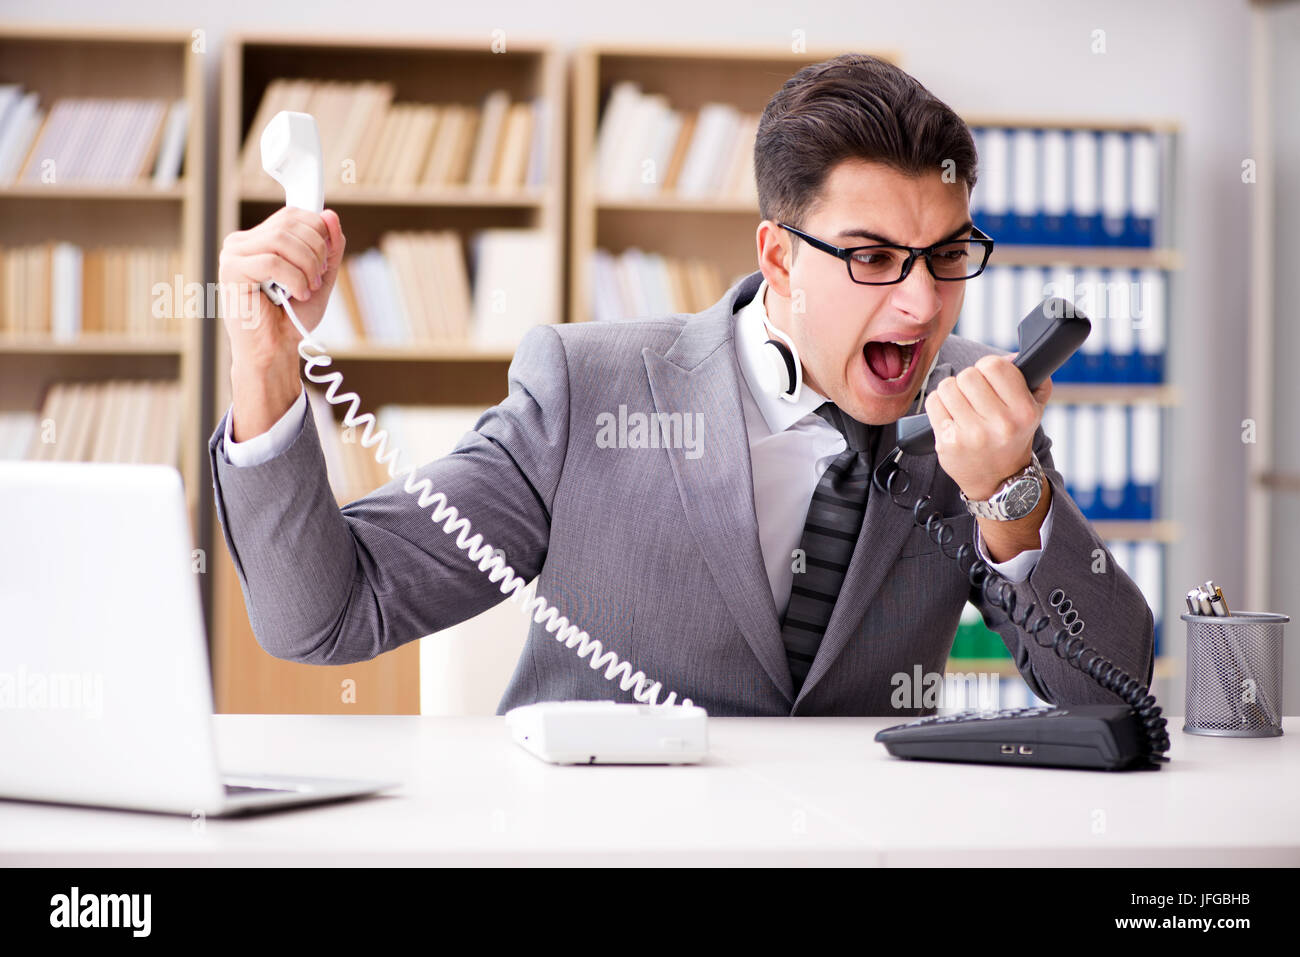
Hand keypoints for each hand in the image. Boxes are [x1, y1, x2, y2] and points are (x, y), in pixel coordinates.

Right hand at [218, 207, 345, 372]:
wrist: (275, 350)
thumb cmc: (291, 318)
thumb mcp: (320, 277)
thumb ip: (329, 248)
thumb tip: (330, 215)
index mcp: (260, 240)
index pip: (292, 215)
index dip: (318, 231)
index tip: (326, 260)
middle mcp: (243, 243)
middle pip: (289, 224)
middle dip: (316, 250)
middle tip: (318, 277)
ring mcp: (234, 255)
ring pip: (281, 240)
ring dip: (307, 266)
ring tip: (308, 288)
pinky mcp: (231, 271)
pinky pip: (271, 261)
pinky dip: (294, 279)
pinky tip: (297, 294)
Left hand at [923, 353, 1052, 499]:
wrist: (999, 479)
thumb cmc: (1013, 437)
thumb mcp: (1035, 410)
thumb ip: (1033, 380)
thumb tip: (1011, 356)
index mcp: (1023, 411)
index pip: (994, 365)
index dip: (988, 367)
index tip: (990, 379)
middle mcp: (999, 424)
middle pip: (968, 375)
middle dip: (969, 381)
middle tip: (975, 396)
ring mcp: (971, 435)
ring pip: (947, 386)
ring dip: (952, 392)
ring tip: (963, 406)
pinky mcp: (947, 442)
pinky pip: (933, 402)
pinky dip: (939, 404)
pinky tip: (951, 416)